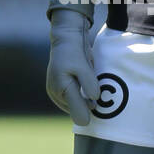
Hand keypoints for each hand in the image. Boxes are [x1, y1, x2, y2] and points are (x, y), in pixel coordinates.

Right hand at [46, 9, 99, 125]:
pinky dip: (82, 97)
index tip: (97, 104)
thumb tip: (93, 100)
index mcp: (61, 90)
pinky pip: (74, 100)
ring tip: (87, 84)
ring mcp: (57, 93)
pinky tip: (85, 85)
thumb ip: (88, 84)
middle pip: (77, 112)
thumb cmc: (74, 51)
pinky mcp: (60, 90)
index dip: (90, 112)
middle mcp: (56, 95)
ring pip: (76, 107)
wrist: (66, 39)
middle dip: (87, 105)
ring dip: (85, 100)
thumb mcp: (83, 66)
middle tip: (93, 88)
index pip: (78, 114)